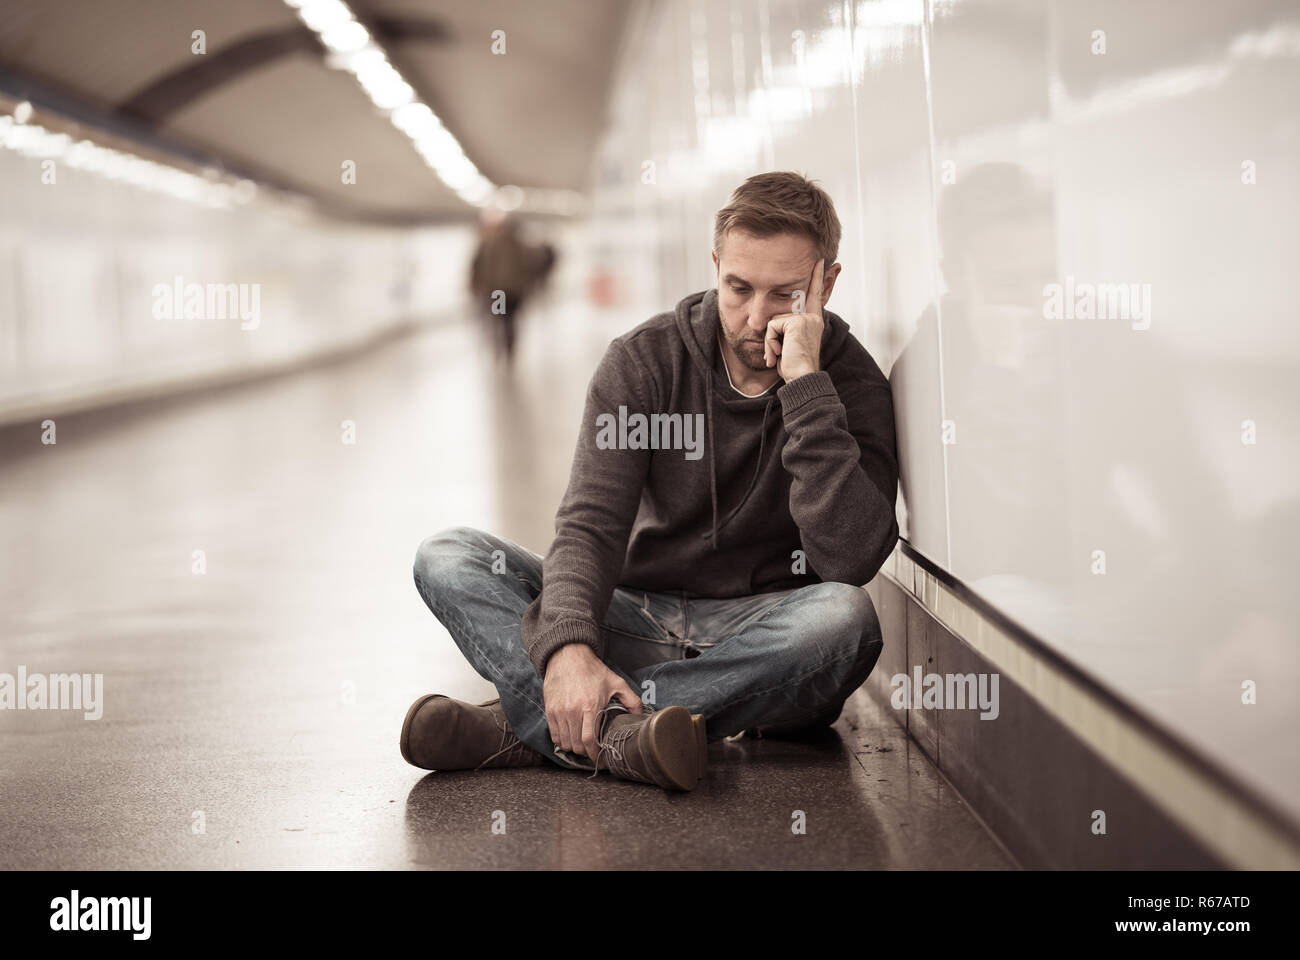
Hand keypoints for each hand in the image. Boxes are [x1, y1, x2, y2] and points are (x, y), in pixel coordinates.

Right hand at [542, 643, 642, 761]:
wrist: (567, 656)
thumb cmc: (593, 670)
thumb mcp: (617, 682)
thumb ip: (631, 700)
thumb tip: (640, 716)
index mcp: (591, 705)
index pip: (590, 740)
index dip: (595, 754)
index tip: (600, 759)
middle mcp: (573, 711)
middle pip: (577, 745)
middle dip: (586, 752)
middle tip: (592, 751)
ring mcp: (559, 711)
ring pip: (565, 743)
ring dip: (574, 747)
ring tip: (582, 745)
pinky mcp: (550, 710)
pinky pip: (554, 735)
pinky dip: (562, 741)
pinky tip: (570, 737)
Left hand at [764, 258, 825, 381]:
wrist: (802, 378)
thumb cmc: (794, 368)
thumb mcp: (789, 345)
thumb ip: (785, 330)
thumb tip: (772, 324)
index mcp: (813, 321)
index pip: (814, 294)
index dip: (818, 277)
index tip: (820, 260)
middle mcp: (812, 317)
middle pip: (780, 315)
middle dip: (771, 339)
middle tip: (782, 346)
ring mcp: (805, 318)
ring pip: (773, 322)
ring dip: (770, 342)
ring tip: (780, 355)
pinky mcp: (796, 322)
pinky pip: (771, 327)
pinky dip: (769, 343)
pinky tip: (779, 353)